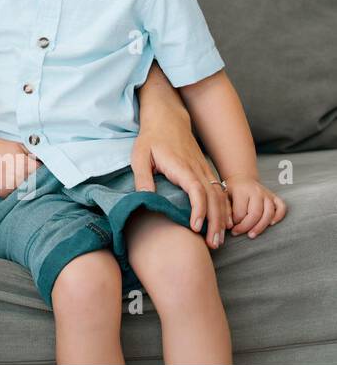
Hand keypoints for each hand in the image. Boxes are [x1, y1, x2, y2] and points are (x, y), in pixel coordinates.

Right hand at [0, 138, 41, 197]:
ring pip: (23, 191)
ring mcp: (9, 186)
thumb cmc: (1, 148)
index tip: (36, 171)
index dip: (40, 172)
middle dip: (32, 180)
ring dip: (22, 187)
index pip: (42, 174)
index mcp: (25, 165)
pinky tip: (6, 181)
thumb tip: (47, 161)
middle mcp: (18, 177)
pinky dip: (11, 191)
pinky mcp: (1, 192)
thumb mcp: (20, 146)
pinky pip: (11, 195)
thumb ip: (34, 155)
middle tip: (24, 174)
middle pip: (34, 184)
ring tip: (14, 177)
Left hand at [131, 81, 229, 249]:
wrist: (167, 119)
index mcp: (181, 166)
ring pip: (220, 196)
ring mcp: (204, 170)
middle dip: (215, 222)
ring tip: (218, 240)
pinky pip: (220, 192)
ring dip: (222, 218)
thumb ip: (142, 177)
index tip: (195, 227)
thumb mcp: (140, 156)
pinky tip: (223, 224)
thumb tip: (144, 199)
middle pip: (213, 197)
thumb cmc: (151, 139)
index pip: (196, 189)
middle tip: (212, 244)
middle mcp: (198, 169)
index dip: (198, 209)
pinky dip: (224, 209)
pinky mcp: (206, 171)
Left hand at [222, 173, 287, 238]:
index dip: (236, 222)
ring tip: (251, 234)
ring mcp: (267, 194)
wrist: (242, 178)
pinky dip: (279, 216)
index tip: (232, 227)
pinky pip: (281, 207)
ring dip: (261, 226)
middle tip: (238, 233)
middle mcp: (256, 192)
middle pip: (256, 214)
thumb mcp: (224, 197)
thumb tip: (229, 226)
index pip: (241, 212)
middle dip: (247, 227)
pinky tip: (271, 224)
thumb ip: (226, 210)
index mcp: (242, 191)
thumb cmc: (232, 190)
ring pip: (269, 213)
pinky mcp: (274, 197)